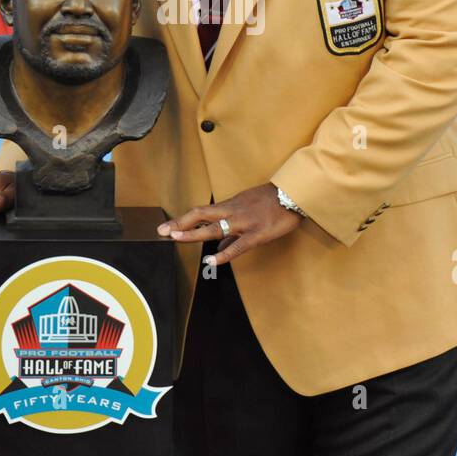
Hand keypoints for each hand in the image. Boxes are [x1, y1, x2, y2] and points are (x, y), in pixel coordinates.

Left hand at [157, 183, 301, 266]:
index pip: (200, 212)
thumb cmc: (271, 202)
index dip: (182, 220)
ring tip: (177, 239)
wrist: (294, 195)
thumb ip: (232, 230)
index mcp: (229, 206)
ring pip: (215, 227)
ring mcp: (244, 222)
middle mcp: (232, 212)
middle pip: (201, 215)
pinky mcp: (258, 234)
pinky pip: (239, 245)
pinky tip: (212, 260)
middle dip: (180, 224)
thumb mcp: (248, 209)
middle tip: (162, 232)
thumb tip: (219, 246)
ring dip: (194, 233)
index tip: (166, 227)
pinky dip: (224, 253)